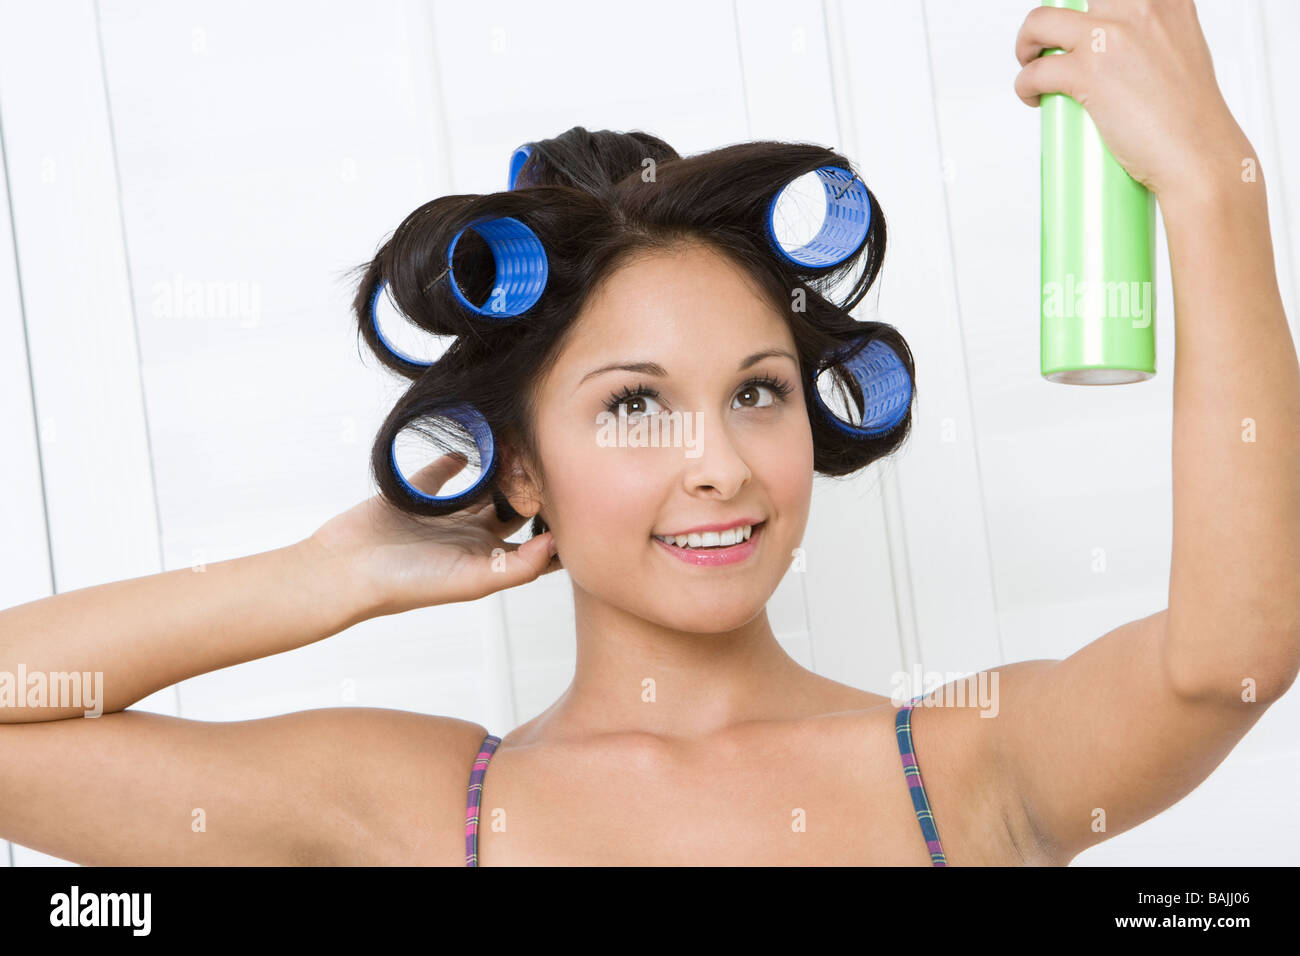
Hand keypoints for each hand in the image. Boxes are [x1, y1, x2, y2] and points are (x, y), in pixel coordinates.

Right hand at [305, 453, 560, 616]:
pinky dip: (457, 458)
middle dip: (528, 483)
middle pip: (512, 503)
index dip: (552, 516)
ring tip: (513, 443)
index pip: (532, 535)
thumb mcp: (470, 580)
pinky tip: (469, 446)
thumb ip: (517, 567)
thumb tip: (556, 544)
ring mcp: (445, 513)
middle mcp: (471, 535)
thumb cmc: (406, 583)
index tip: (567, 489)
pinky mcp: (418, 493)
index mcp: (488, 556)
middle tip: (543, 454)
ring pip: (483, 484)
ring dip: (498, 466)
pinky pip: (443, 471)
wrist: (344, 569)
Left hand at [1013, 0, 1252, 202]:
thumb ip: (1155, 31)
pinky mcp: (1090, 72)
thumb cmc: (1192, 116)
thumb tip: (1124, 41)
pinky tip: (1032, 96)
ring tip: (1031, 65)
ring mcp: (1111, 38)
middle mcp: (1140, 6)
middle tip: (1048, 40)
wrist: (1200, 154)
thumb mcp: (1183, 48)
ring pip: (1040, 22)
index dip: (1086, 2)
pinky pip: (1035, 71)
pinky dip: (1024, 86)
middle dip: (1050, 18)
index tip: (1076, 18)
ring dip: (1026, 43)